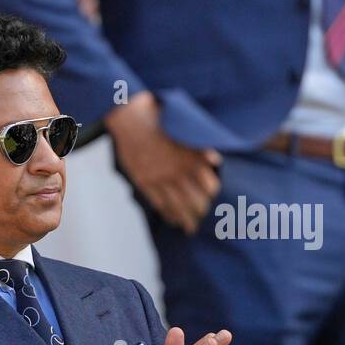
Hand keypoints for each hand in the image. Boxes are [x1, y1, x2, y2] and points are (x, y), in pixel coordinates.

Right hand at [105, 91, 222, 234]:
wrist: (129, 117)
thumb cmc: (158, 117)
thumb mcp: (185, 128)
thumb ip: (200, 147)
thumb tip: (215, 161)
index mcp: (190, 159)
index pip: (209, 186)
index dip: (212, 194)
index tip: (213, 199)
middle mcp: (176, 172)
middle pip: (194, 202)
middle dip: (200, 213)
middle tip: (203, 219)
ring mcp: (158, 179)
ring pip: (176, 206)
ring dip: (185, 219)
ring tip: (190, 227)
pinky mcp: (143, 181)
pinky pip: (158, 203)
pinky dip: (167, 213)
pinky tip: (171, 219)